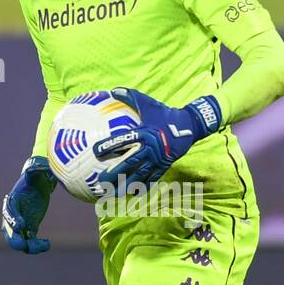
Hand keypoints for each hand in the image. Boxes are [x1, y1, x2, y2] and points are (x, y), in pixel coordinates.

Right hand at [1, 156, 56, 252]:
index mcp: (12, 202)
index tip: (22, 226)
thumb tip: (40, 164)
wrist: (38, 185)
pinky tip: (48, 243)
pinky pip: (30, 242)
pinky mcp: (30, 229)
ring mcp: (21, 224)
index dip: (14, 220)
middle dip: (14, 239)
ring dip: (29, 246)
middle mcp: (13, 215)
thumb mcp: (34, 173)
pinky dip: (37, 246)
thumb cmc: (35, 178)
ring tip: (43, 245)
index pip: (9, 212)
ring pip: (20, 240)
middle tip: (22, 245)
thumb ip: (35, 170)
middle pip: (9, 231)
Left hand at [95, 87, 221, 189]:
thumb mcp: (147, 103)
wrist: (188, 125)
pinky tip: (132, 194)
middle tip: (100, 182)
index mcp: (143, 133)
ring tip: (113, 194)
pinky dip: (142, 187)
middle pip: (129, 164)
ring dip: (126, 186)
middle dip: (114, 174)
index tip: (95, 151)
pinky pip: (152, 179)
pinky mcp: (164, 166)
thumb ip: (130, 96)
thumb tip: (113, 90)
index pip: (123, 140)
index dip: (109, 145)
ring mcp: (157, 159)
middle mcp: (149, 148)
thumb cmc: (163, 113)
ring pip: (139, 175)